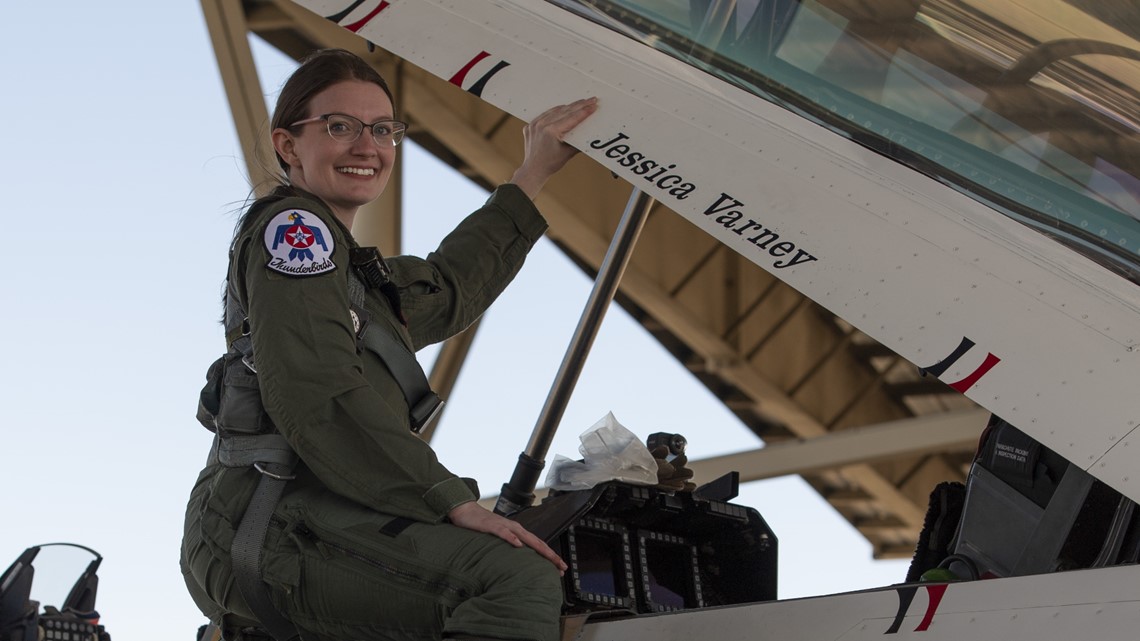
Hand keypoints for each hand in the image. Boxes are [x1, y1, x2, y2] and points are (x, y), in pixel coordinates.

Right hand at [447, 501, 567, 574]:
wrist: (466, 511)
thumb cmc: (483, 526)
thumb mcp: (499, 539)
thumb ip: (509, 547)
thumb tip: (520, 562)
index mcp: (518, 533)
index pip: (538, 545)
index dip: (550, 556)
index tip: (560, 568)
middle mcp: (515, 528)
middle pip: (537, 542)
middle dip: (551, 555)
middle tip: (562, 566)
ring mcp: (504, 526)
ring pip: (525, 537)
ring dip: (538, 548)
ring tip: (549, 557)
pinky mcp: (492, 526)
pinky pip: (503, 533)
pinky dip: (511, 538)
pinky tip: (518, 545)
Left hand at [509, 97, 598, 198]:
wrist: (533, 170)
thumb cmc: (550, 164)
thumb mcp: (568, 153)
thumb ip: (579, 141)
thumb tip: (591, 132)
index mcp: (551, 131)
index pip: (572, 117)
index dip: (584, 111)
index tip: (593, 105)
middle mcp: (541, 125)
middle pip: (565, 111)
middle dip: (579, 105)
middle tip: (591, 100)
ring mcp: (534, 124)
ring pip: (555, 110)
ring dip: (569, 106)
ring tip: (580, 102)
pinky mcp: (530, 126)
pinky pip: (545, 114)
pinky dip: (555, 111)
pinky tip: (564, 108)